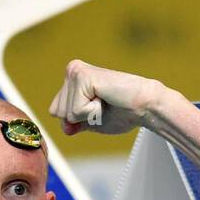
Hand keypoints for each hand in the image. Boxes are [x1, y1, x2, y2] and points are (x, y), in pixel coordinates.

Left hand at [47, 59, 168, 136]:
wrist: (144, 106)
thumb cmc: (122, 112)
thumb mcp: (90, 121)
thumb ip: (73, 123)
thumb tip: (65, 128)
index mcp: (72, 80)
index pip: (55, 112)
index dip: (76, 120)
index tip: (98, 108)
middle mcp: (72, 71)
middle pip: (57, 112)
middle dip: (80, 117)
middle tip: (103, 104)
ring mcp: (76, 72)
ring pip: (66, 113)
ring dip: (87, 114)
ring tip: (105, 101)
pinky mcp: (82, 76)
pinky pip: (75, 111)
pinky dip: (92, 112)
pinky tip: (106, 99)